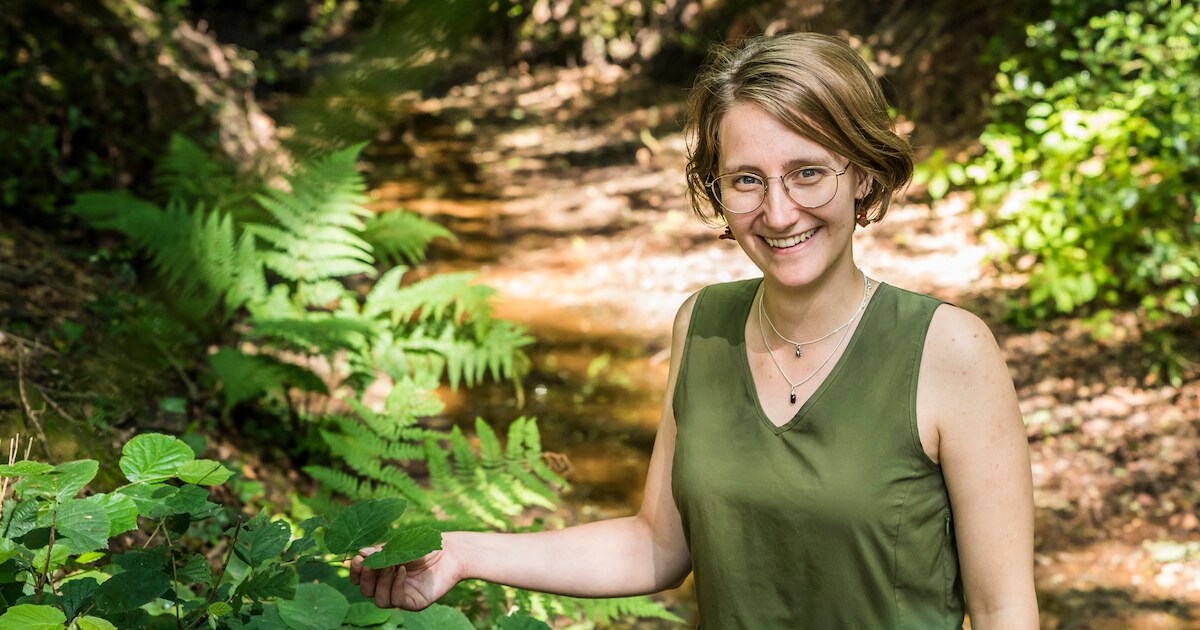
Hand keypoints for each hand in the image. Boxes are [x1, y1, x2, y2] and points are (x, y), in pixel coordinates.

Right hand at [348, 544, 463, 609]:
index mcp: (381, 572)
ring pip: (379, 599)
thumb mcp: (399, 546)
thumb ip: (381, 552)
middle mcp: (388, 586)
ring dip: (381, 582)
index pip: (359, 578)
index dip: (355, 571)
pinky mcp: (413, 602)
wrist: (449, 552)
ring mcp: (401, 596)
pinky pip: (397, 600)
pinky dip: (396, 585)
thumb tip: (360, 553)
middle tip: (369, 563)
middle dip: (365, 577)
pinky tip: (402, 570)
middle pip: (365, 591)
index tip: (356, 559)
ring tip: (390, 565)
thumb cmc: (424, 546)